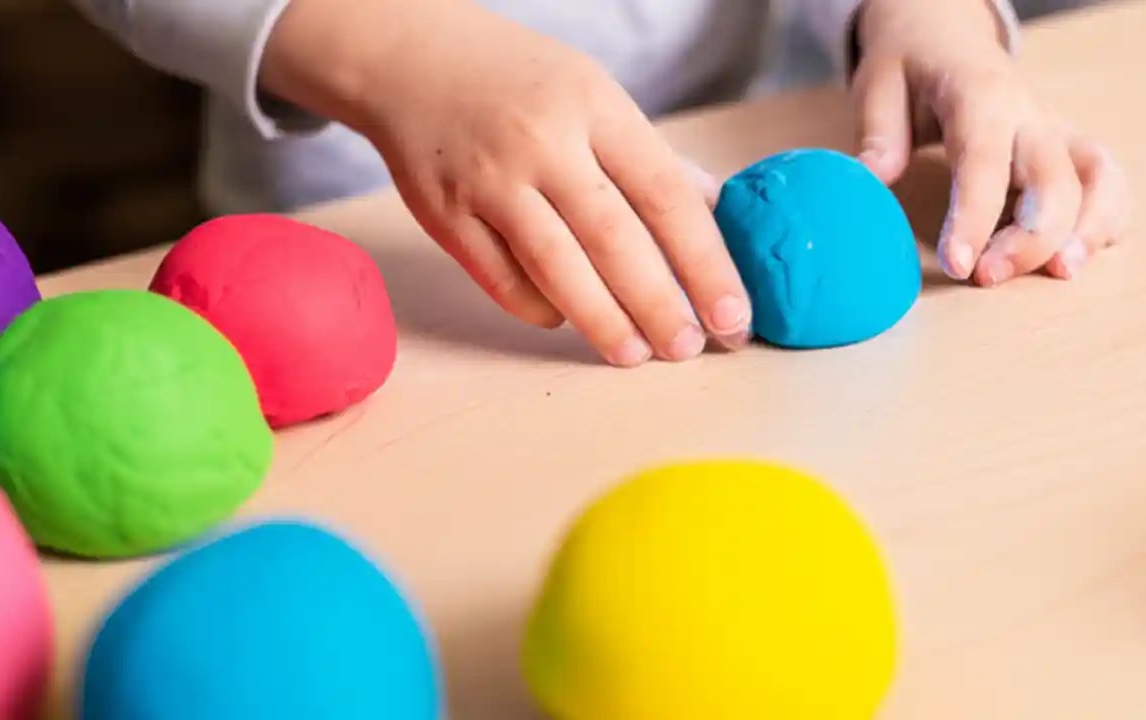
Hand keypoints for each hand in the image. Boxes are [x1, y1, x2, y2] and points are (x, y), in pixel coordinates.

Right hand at [262, 0, 748, 365]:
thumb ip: (647, 155)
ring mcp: (489, 181)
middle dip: (660, 304)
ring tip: (635, 355)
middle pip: (615, 240)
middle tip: (688, 349)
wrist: (411, 58)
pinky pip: (500, 277)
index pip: (666, 196)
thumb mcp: (592, 93)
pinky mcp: (445, 214)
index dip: (707, 264)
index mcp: (595, 108)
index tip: (734, 314)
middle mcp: (543, 144)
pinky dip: (537, 306)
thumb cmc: (516, 80)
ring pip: (556, 266)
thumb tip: (712, 211)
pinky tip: (564, 319)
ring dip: (602, 319)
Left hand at [852, 0, 1130, 285]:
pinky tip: (1073, 258)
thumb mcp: (879, 83)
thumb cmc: (911, 66)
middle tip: (986, 278)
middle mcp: (1031, 115)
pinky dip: (1104, 223)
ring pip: (1098, 181)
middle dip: (1030, 239)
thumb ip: (878, 132)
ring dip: (1085, 232)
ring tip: (1058, 275)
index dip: (973, 219)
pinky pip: (1107, 185)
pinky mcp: (1069, 150)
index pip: (986, 163)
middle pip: (1055, 180)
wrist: (945, 38)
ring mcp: (1057, 132)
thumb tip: (871, 179)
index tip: (957, 265)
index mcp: (982, 97)